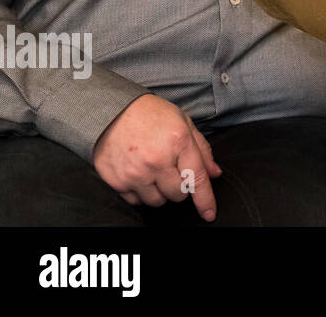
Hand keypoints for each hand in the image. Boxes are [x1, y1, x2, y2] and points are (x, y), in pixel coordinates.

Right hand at [93, 94, 222, 220]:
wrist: (111, 111)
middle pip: (178, 195)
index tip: (209, 214)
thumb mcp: (184, 122)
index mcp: (179, 142)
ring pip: (157, 201)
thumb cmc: (151, 114)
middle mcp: (157, 161)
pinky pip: (136, 201)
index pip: (197, 179)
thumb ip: (201, 150)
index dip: (205, 201)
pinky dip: (141, 193)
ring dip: (160, 191)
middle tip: (171, 170)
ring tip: (154, 170)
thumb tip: (214, 174)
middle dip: (180, 186)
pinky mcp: (117, 181)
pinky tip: (139, 174)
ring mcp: (135, 173)